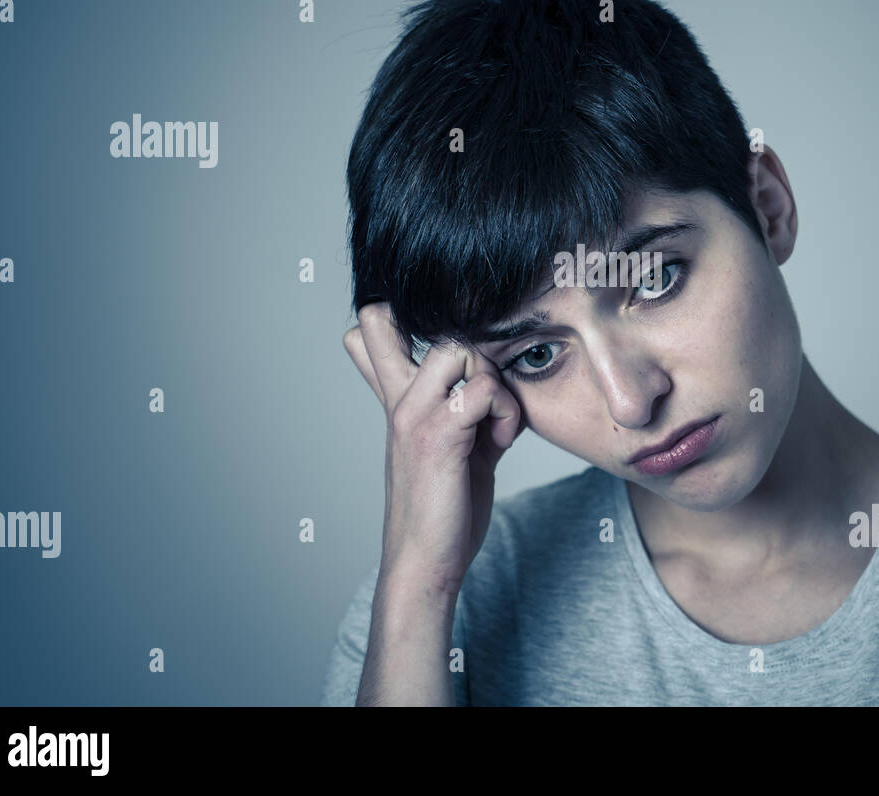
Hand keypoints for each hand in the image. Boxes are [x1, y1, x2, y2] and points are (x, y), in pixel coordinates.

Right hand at [343, 302, 524, 592]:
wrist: (425, 563)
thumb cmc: (442, 510)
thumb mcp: (453, 448)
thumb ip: (468, 413)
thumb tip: (494, 387)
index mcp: (399, 402)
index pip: (373, 330)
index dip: (404, 316)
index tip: (454, 351)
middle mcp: (400, 401)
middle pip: (410, 322)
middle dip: (467, 346)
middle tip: (485, 390)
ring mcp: (414, 415)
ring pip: (458, 348)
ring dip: (493, 381)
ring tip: (498, 422)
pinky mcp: (438, 436)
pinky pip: (482, 389)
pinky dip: (505, 410)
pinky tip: (503, 441)